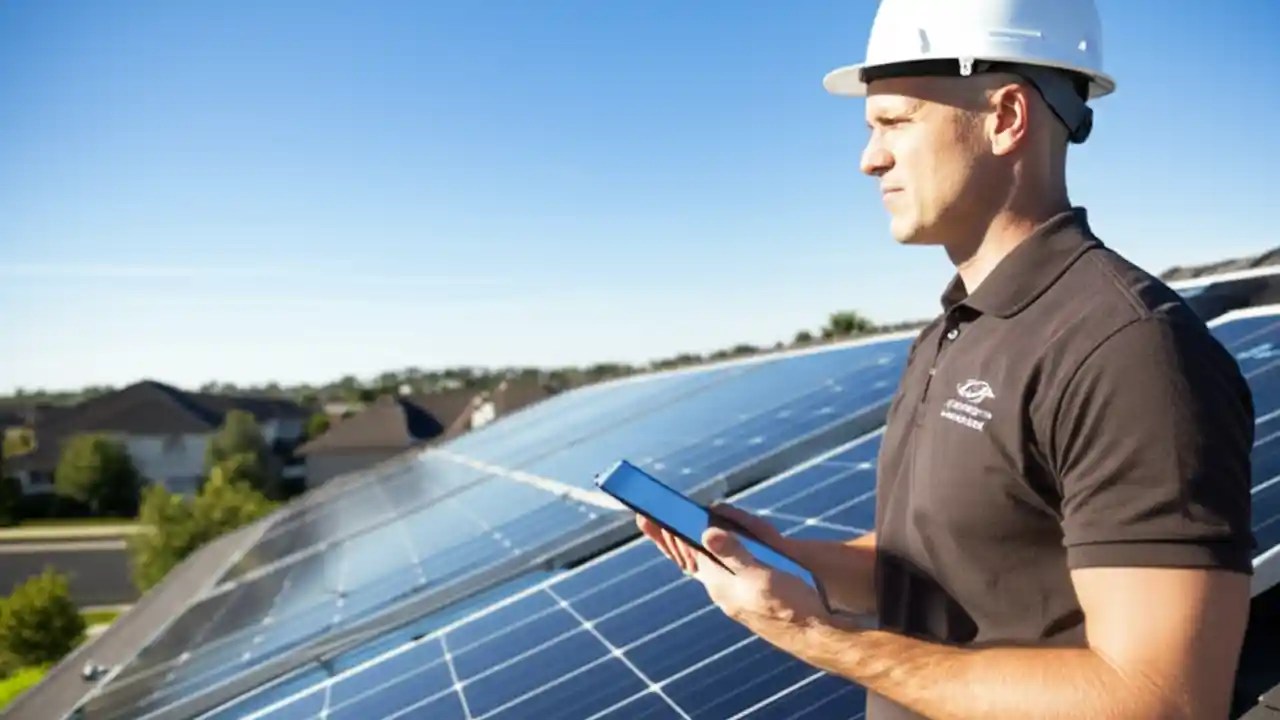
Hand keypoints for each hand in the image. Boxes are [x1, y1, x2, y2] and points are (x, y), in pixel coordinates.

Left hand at [635, 505, 833, 647]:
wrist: (813, 635)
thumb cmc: (790, 603)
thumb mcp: (761, 573)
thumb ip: (734, 553)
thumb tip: (706, 534)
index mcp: (720, 583)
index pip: (687, 552)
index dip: (669, 532)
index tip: (649, 515)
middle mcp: (721, 592)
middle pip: (688, 560)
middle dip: (668, 539)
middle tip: (647, 520)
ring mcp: (732, 599)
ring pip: (702, 568)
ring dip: (685, 549)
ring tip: (671, 534)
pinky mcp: (745, 602)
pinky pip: (717, 574)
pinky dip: (705, 559)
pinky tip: (707, 556)